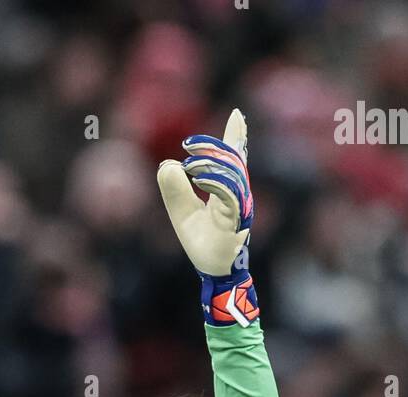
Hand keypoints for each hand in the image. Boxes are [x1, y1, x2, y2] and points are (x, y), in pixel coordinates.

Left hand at [157, 109, 258, 325]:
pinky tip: (199, 177)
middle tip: (189, 144)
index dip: (236, 137)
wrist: (214, 272)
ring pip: (232, 176)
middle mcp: (239, 195)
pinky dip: (215, 182)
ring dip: (211, 163)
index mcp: (229, 191)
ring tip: (189, 162)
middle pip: (233, 162)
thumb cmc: (203, 244)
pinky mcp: (235, 222)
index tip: (238, 114)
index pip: (233, 159)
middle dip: (213, 148)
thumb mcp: (182, 214)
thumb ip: (175, 190)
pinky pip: (229, 195)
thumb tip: (167, 164)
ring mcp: (239, 208)